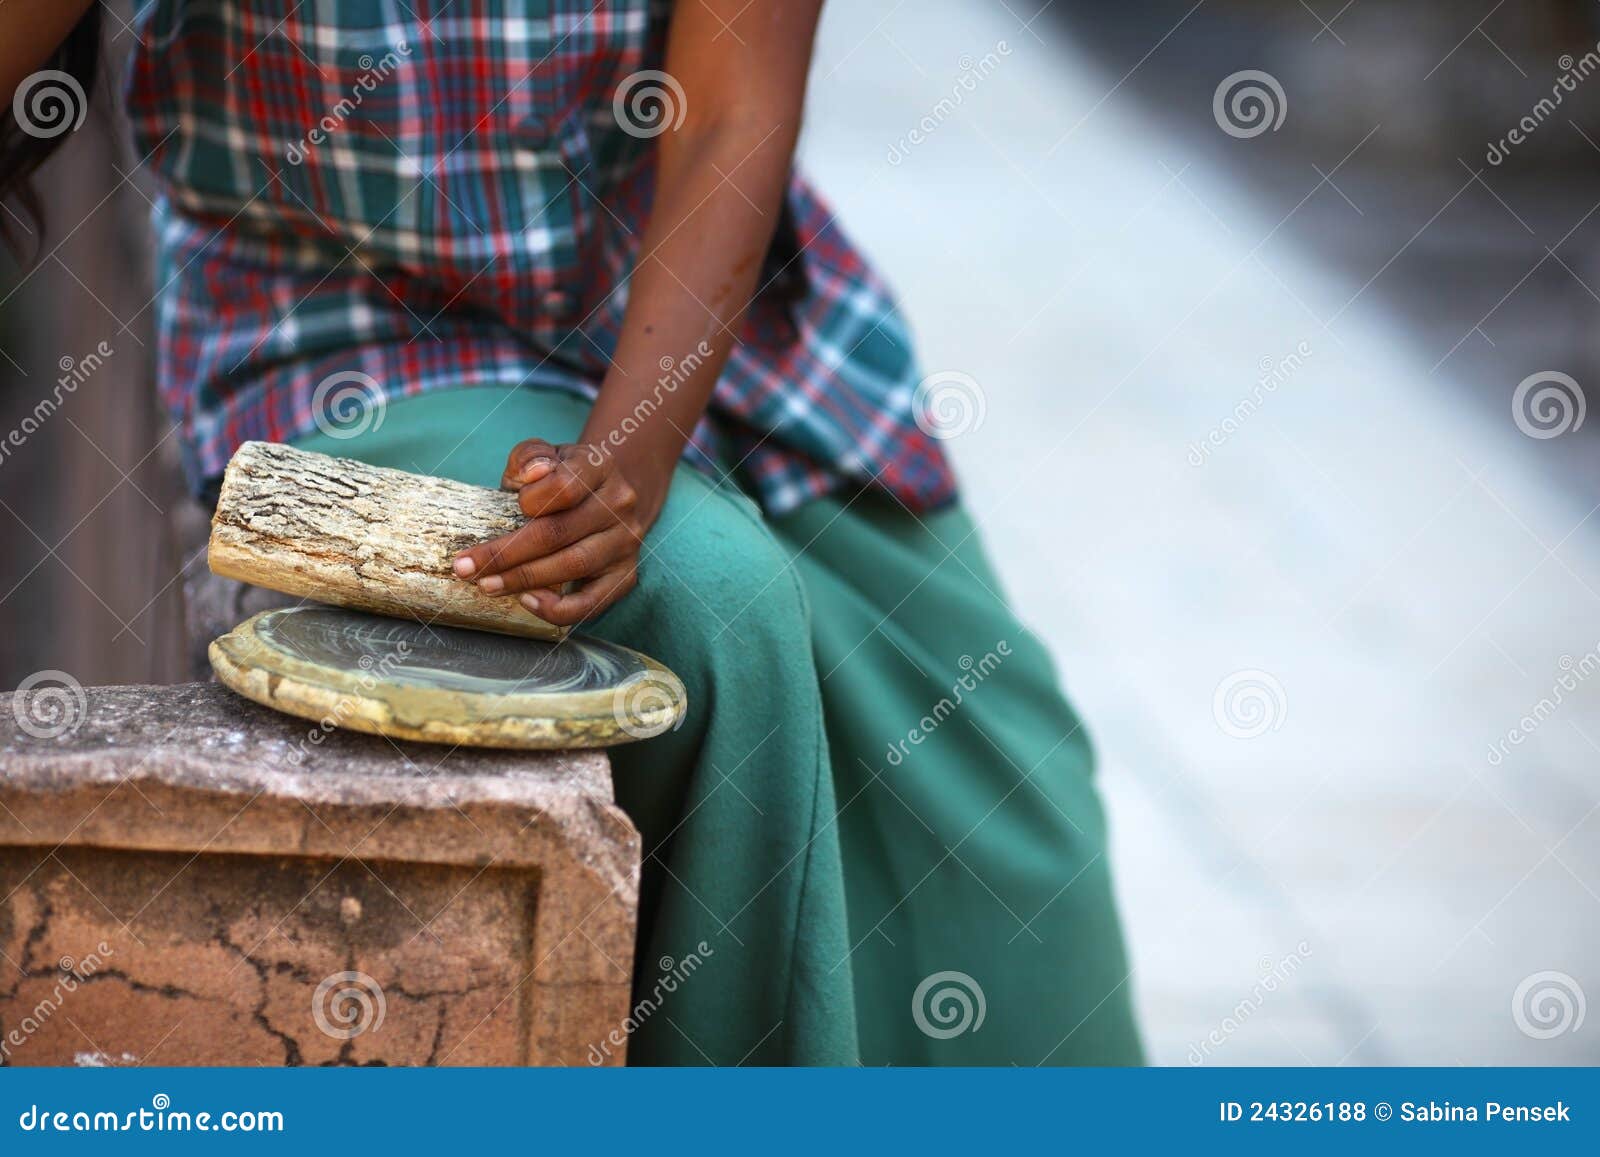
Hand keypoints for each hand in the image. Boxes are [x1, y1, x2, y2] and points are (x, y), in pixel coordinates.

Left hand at [451, 440, 644, 626]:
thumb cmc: (564, 477)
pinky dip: (558, 608)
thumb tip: (530, 475)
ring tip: (487, 585)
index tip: (510, 503)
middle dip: (505, 553)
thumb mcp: (545, 456)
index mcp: (600, 467)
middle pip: (559, 532)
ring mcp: (625, 543)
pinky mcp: (625, 575)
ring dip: (523, 579)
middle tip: (465, 568)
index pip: (564, 486)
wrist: (608, 496)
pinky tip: (528, 600)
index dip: (530, 500)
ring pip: (573, 565)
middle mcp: (619, 505)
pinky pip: (592, 602)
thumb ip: (529, 456)